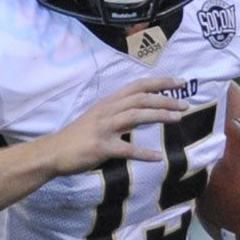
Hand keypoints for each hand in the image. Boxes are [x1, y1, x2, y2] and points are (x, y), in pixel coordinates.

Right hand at [47, 77, 188, 175]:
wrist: (54, 151)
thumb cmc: (78, 136)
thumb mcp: (99, 117)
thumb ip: (119, 112)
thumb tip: (143, 111)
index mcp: (109, 102)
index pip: (137, 86)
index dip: (160, 82)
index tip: (180, 82)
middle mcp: (107, 111)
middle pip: (140, 99)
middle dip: (165, 99)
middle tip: (185, 104)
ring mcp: (103, 128)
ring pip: (135, 116)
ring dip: (158, 115)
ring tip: (178, 118)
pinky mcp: (100, 147)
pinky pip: (126, 149)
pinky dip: (143, 153)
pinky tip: (157, 157)